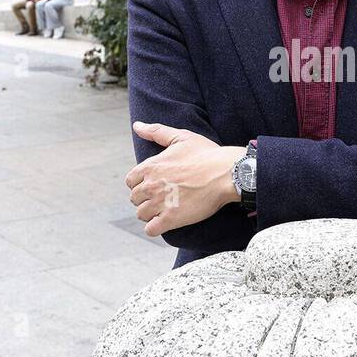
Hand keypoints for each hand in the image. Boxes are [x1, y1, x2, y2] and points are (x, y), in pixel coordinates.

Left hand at [126, 122, 242, 236]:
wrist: (226, 173)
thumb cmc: (206, 154)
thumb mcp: (181, 137)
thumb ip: (156, 131)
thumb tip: (137, 126)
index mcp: (150, 167)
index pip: (130, 181)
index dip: (141, 184)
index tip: (154, 185)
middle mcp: (151, 185)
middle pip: (135, 199)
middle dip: (146, 199)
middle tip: (162, 198)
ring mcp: (160, 203)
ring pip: (141, 214)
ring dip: (150, 214)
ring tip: (165, 210)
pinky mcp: (171, 219)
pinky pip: (151, 230)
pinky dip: (155, 228)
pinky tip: (166, 223)